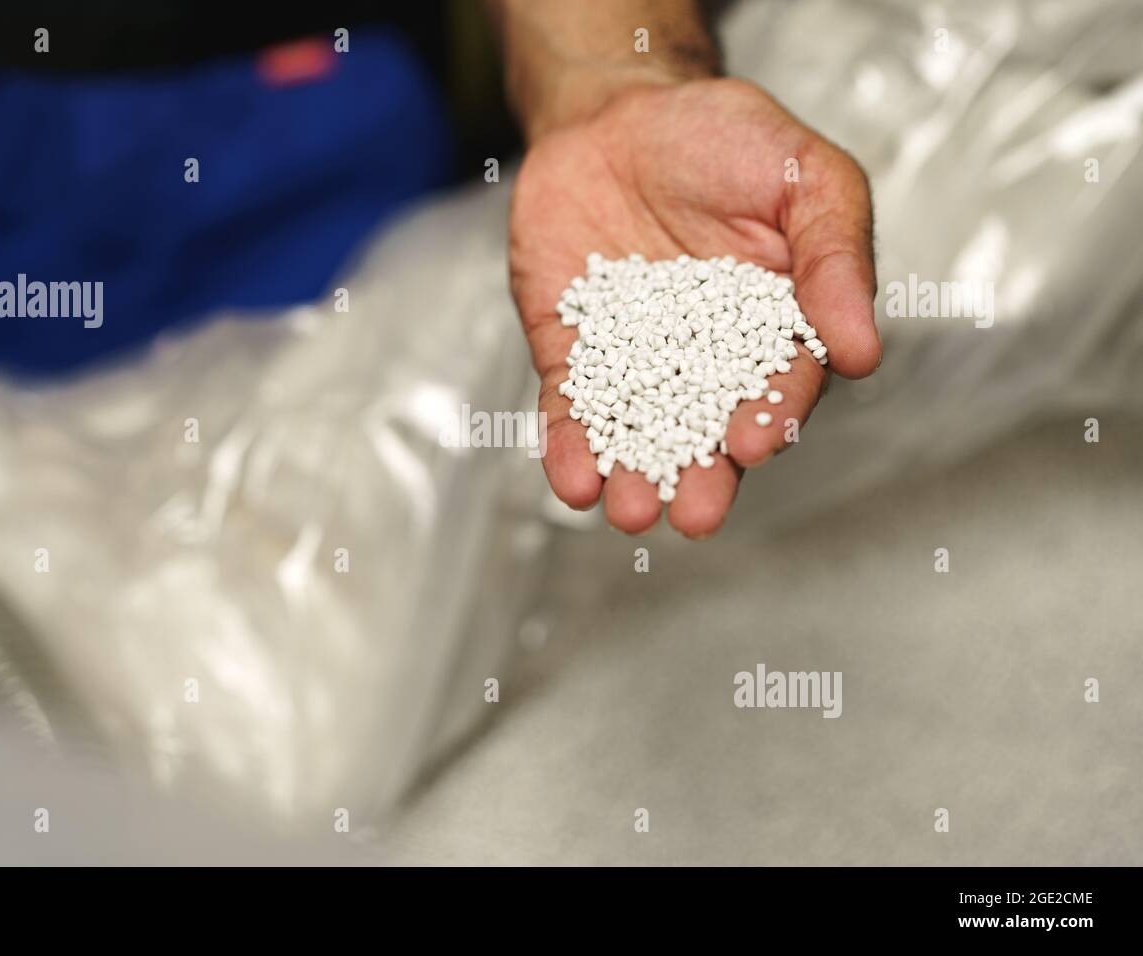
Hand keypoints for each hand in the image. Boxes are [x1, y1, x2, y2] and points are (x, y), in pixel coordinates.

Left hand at [509, 77, 879, 535]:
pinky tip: (574, 480)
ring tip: (629, 510)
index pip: (779, 383)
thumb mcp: (803, 175)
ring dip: (633, 476)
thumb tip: (864, 354)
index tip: (754, 442)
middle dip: (701, 476)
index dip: (769, 414)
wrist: (618, 114)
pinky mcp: (573, 355)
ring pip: (638, 433)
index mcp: (777, 329)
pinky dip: (570, 446)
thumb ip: (835, 257)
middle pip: (707, 431)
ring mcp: (636, 363)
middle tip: (692, 514)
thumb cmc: (724, 139)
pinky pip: (570, 408)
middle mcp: (708, 361)